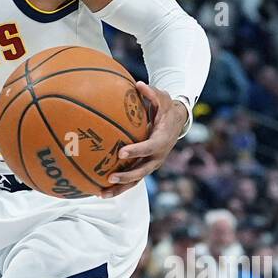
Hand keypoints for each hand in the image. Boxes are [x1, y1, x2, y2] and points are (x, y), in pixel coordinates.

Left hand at [101, 82, 187, 196]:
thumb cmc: (166, 108)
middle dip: (127, 176)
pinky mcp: (145, 167)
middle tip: (110, 177)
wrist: (177, 122)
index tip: (121, 152)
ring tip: (101, 193)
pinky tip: (100, 190)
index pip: (149, 148)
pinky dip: (119, 186)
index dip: (136, 151)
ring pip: (136, 180)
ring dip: (120, 188)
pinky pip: (132, 179)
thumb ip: (151, 93)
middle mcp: (158, 156)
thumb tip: (138, 84)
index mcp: (162, 140)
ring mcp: (151, 164)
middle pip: (142, 171)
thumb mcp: (162, 98)